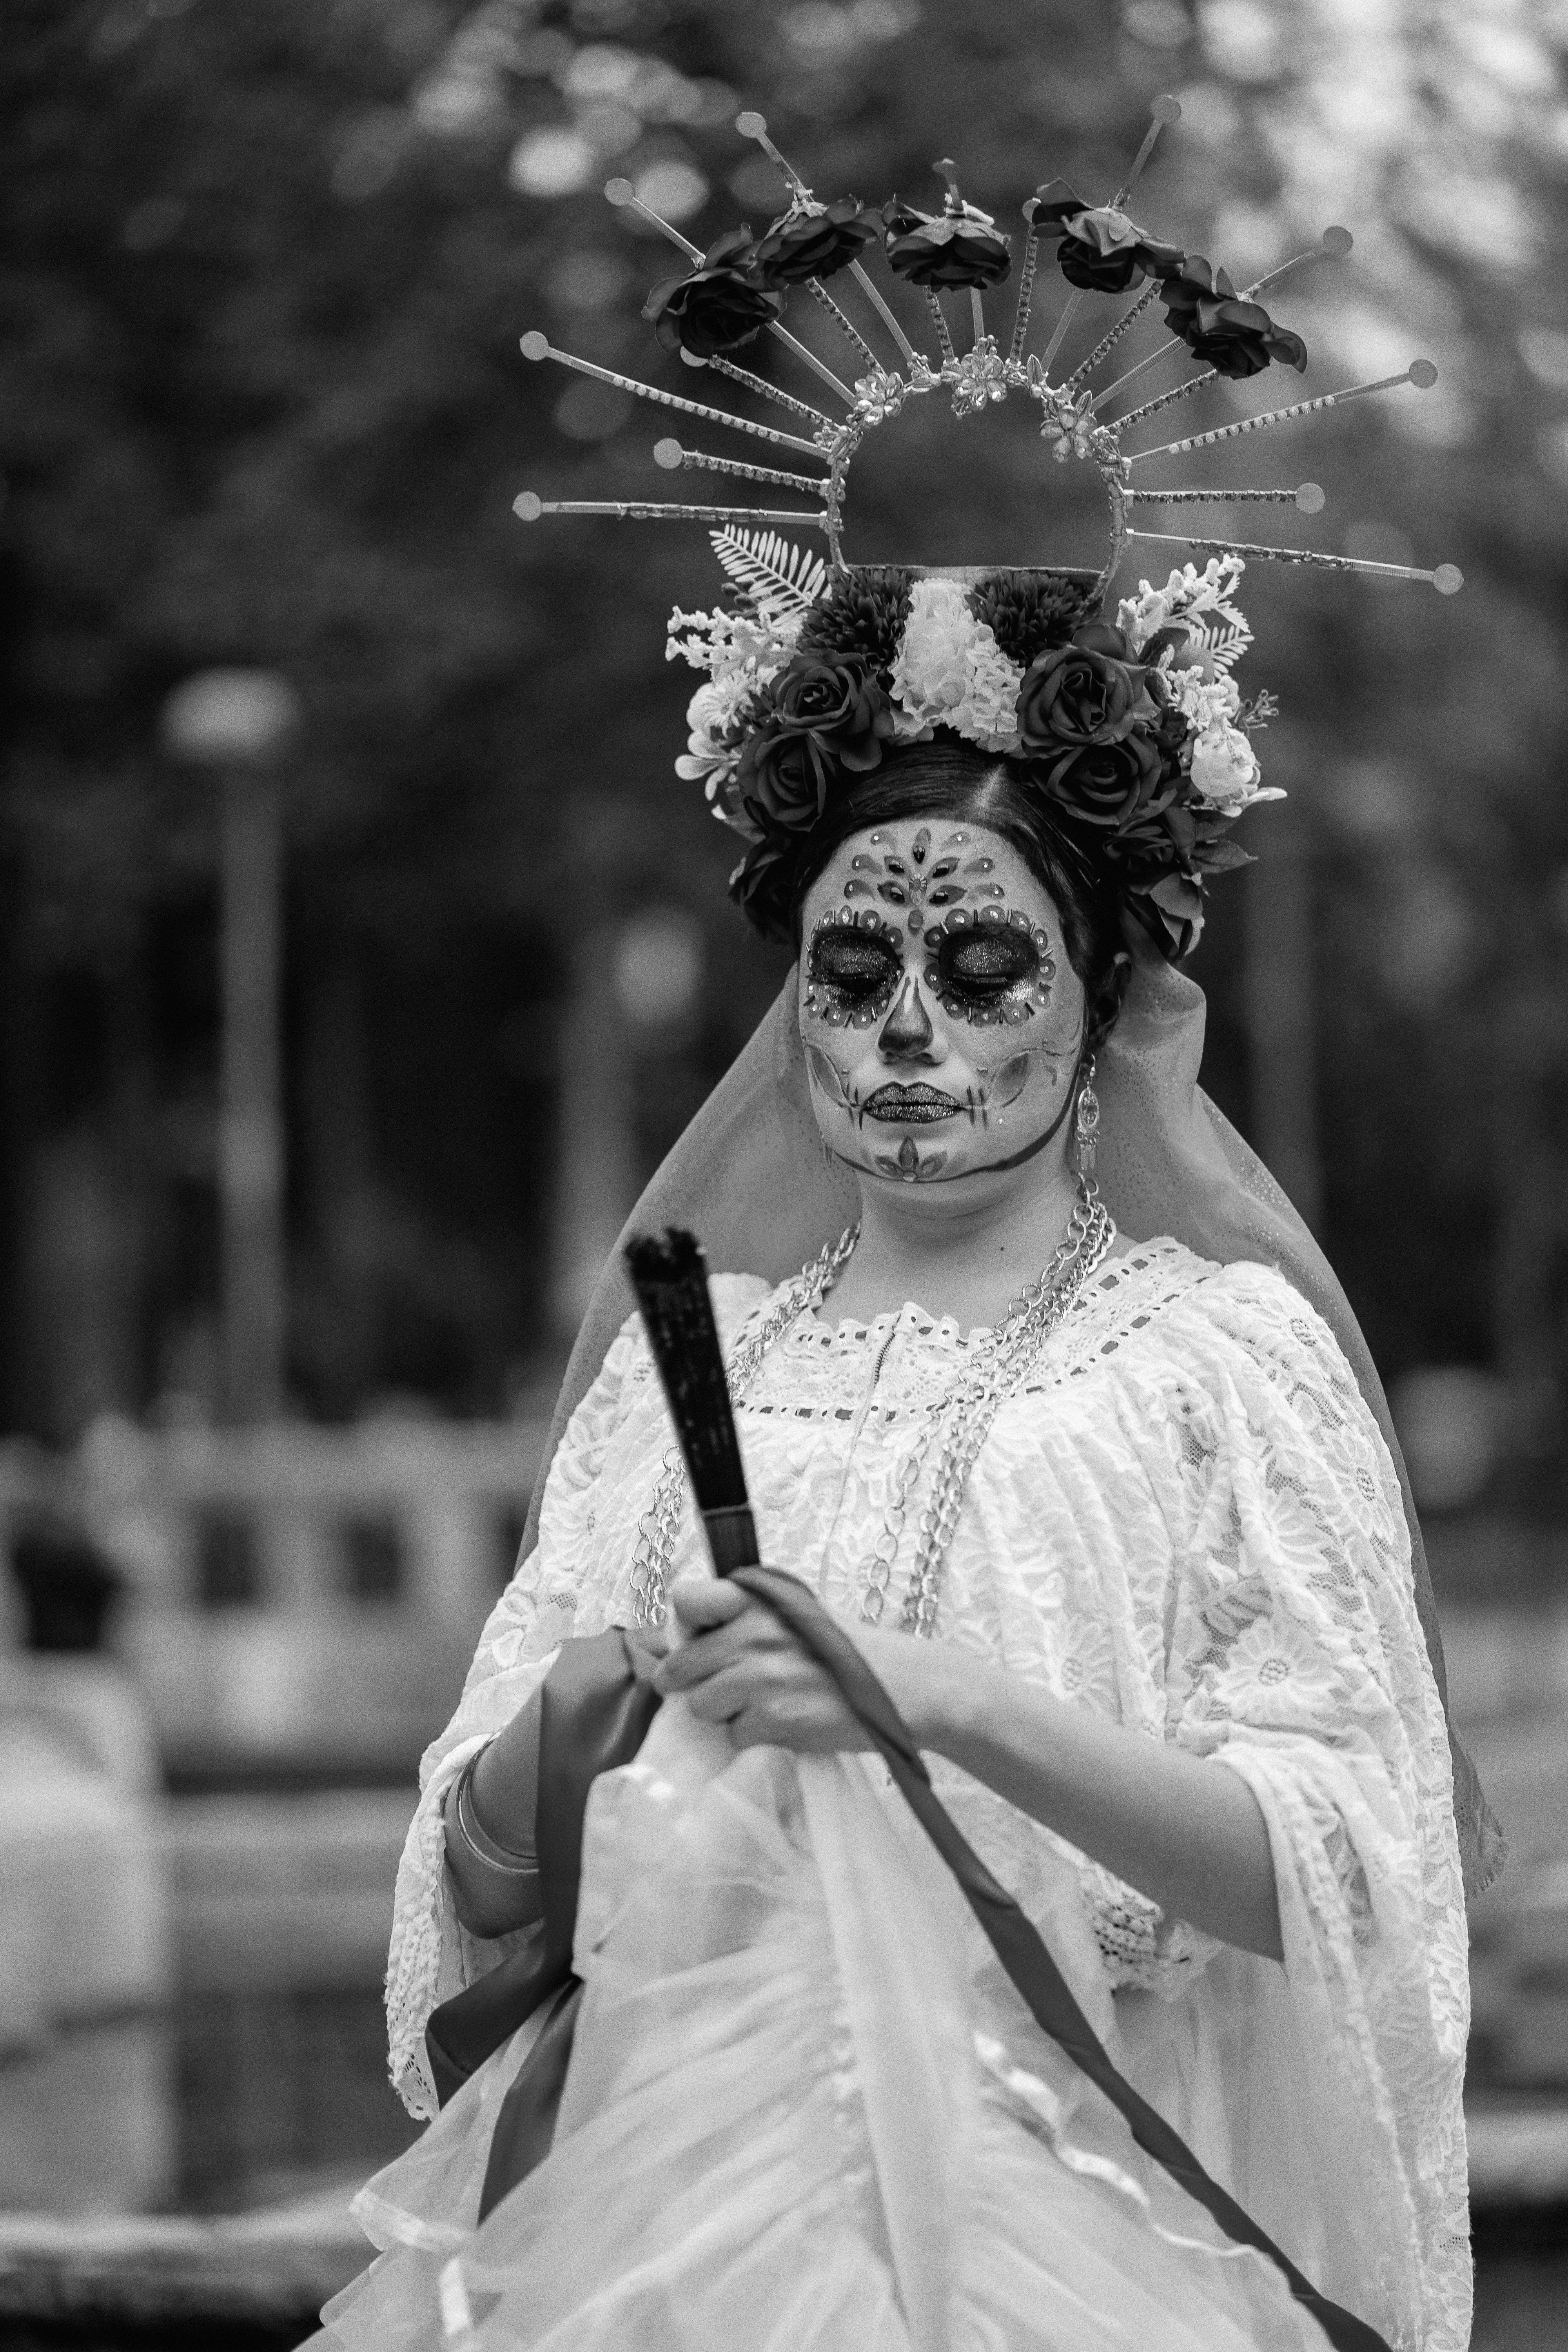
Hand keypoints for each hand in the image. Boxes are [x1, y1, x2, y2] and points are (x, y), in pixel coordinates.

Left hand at [652, 1578, 873, 1753]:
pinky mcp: (772, 1718)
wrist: (904, 1686)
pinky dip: (754, 1737)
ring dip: (725, 1714)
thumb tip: (693, 1640)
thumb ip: (747, 1619)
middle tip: (727, 1690)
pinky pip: (733, 1736)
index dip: (686, 1629)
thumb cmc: (850, 1652)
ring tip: (764, 1706)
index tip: (700, 1643)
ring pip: (701, 1706)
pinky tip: (785, 1723)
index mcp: (758, 1599)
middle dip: (698, 1684)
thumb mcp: (797, 1614)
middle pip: (682, 1667)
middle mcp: (753, 1632)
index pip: (686, 1602)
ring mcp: (760, 1676)